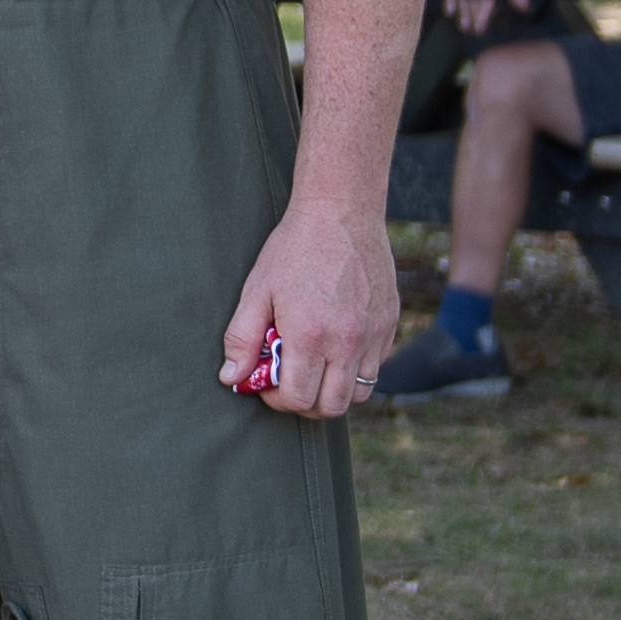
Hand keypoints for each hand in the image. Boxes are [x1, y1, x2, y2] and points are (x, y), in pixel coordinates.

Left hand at [220, 196, 401, 419]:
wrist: (340, 213)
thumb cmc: (293, 249)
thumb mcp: (257, 291)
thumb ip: (242, 339)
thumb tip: (231, 378)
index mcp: (310, 334)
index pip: (297, 398)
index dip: (277, 401)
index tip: (268, 386)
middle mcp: (347, 341)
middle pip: (331, 407)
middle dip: (305, 404)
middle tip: (289, 384)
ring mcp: (373, 334)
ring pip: (358, 394)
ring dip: (333, 392)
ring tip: (313, 369)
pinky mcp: (389, 324)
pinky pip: (376, 367)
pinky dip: (355, 371)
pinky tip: (334, 348)